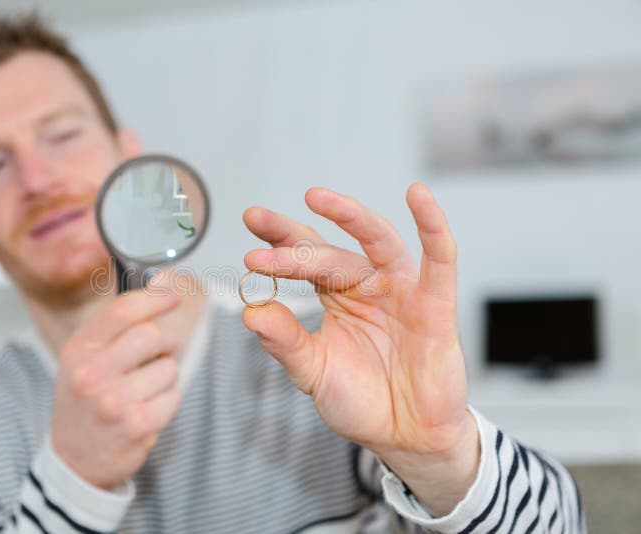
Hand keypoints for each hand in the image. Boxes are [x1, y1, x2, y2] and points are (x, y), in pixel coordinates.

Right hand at [50, 290, 182, 490]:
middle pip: (151, 335)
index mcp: (78, 350)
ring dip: (165, 376)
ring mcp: (114, 401)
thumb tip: (160, 291)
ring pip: (168, 367)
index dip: (154, 298)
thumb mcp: (84, 359)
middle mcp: (91, 374)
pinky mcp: (136, 425)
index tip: (172, 296)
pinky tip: (147, 409)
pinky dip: (168, 400)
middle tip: (159, 354)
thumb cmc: (86, 400)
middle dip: (166, 342)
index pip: (121, 311)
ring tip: (143, 390)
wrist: (75, 458)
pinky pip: (174, 396)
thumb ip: (114, 328)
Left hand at [242, 184, 478, 515]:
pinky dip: (433, 227)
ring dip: (349, 216)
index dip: (277, 243)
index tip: (249, 229)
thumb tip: (250, 312)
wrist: (407, 436)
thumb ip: (285, 342)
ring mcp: (401, 290)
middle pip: (329, 251)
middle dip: (292, 237)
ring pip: (377, 241)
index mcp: (336, 296)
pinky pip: (440, 259)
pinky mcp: (436, 304)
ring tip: (317, 198)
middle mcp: (367, 285)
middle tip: (258, 220)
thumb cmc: (362, 400)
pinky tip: (419, 197)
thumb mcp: (313, 372)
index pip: (305, 259)